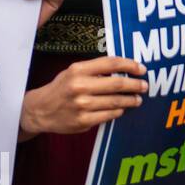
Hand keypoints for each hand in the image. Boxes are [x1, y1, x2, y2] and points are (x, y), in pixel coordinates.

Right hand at [19, 56, 146, 138]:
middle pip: (117, 84)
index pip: (111, 63)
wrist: (39, 110)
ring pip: (116, 102)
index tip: (142, 69)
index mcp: (78, 70)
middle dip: (136, 85)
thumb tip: (125, 68)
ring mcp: (81, 105)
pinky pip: (109, 115)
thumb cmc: (62, 88)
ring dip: (131, 100)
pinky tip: (122, 109)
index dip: (130, 65)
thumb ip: (96, 69)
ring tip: (138, 99)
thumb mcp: (74, 72)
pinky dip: (119, 111)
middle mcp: (79, 86)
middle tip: (145, 86)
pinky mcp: (83, 121)